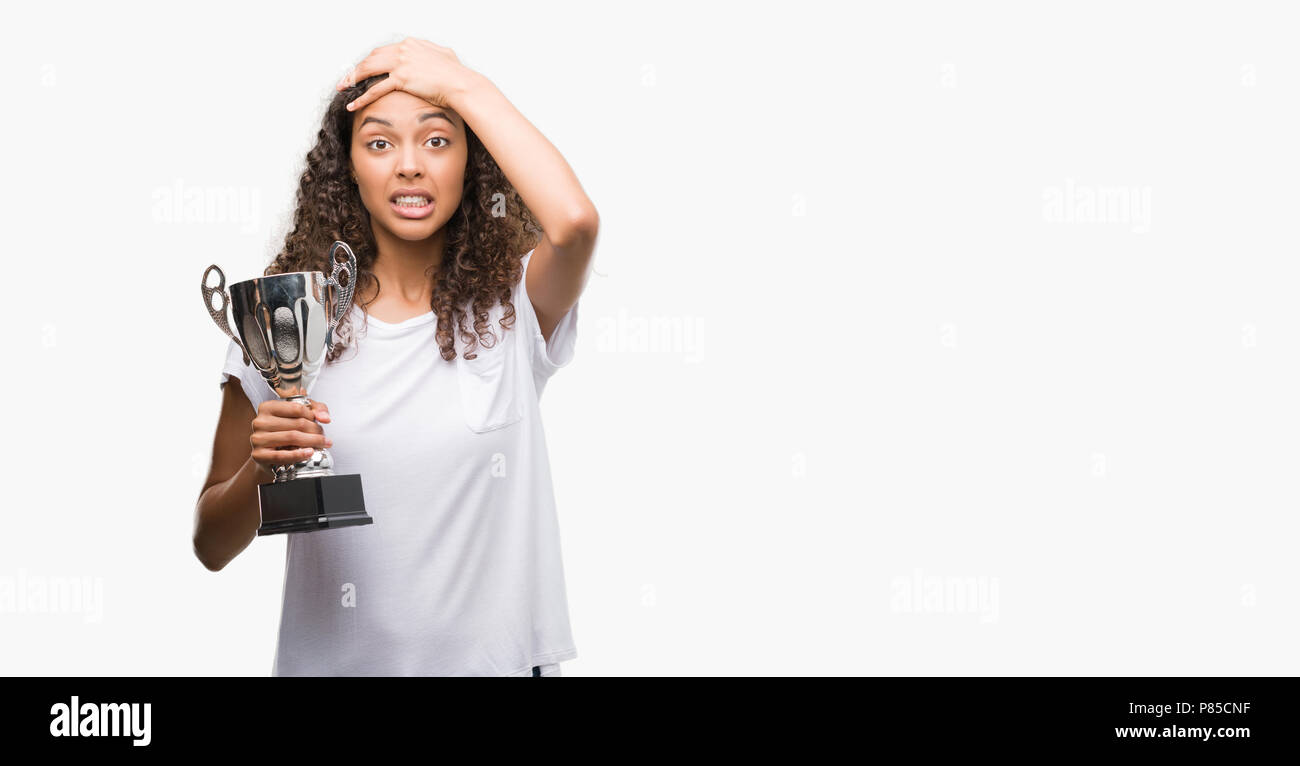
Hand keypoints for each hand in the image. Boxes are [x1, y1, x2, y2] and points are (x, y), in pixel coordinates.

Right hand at [249, 399, 332, 477]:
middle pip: (297, 423)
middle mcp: (260, 422)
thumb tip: (325, 417)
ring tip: (322, 444)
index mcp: (267, 408)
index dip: (312, 416)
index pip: (297, 408)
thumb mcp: (299, 415)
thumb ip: (315, 409)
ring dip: (312, 441)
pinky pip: (282, 455)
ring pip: (292, 437)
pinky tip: (309, 453)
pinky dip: (298, 454)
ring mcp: (258, 438)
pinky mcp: (259, 455)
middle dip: (316, 430)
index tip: (319, 422)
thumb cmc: (283, 432)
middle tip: (324, 437)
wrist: (268, 456)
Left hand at [335, 37, 474, 111]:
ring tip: (343, 88)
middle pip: (372, 58)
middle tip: (347, 78)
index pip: (383, 51)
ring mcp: (402, 63)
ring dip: (353, 79)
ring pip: (369, 69)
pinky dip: (363, 97)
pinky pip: (376, 88)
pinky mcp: (402, 78)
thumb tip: (433, 57)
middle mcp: (404, 50)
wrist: (461, 84)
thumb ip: (433, 55)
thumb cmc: (457, 75)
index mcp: (411, 44)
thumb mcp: (445, 57)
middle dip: (357, 69)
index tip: (363, 70)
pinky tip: (354, 104)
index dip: (371, 61)